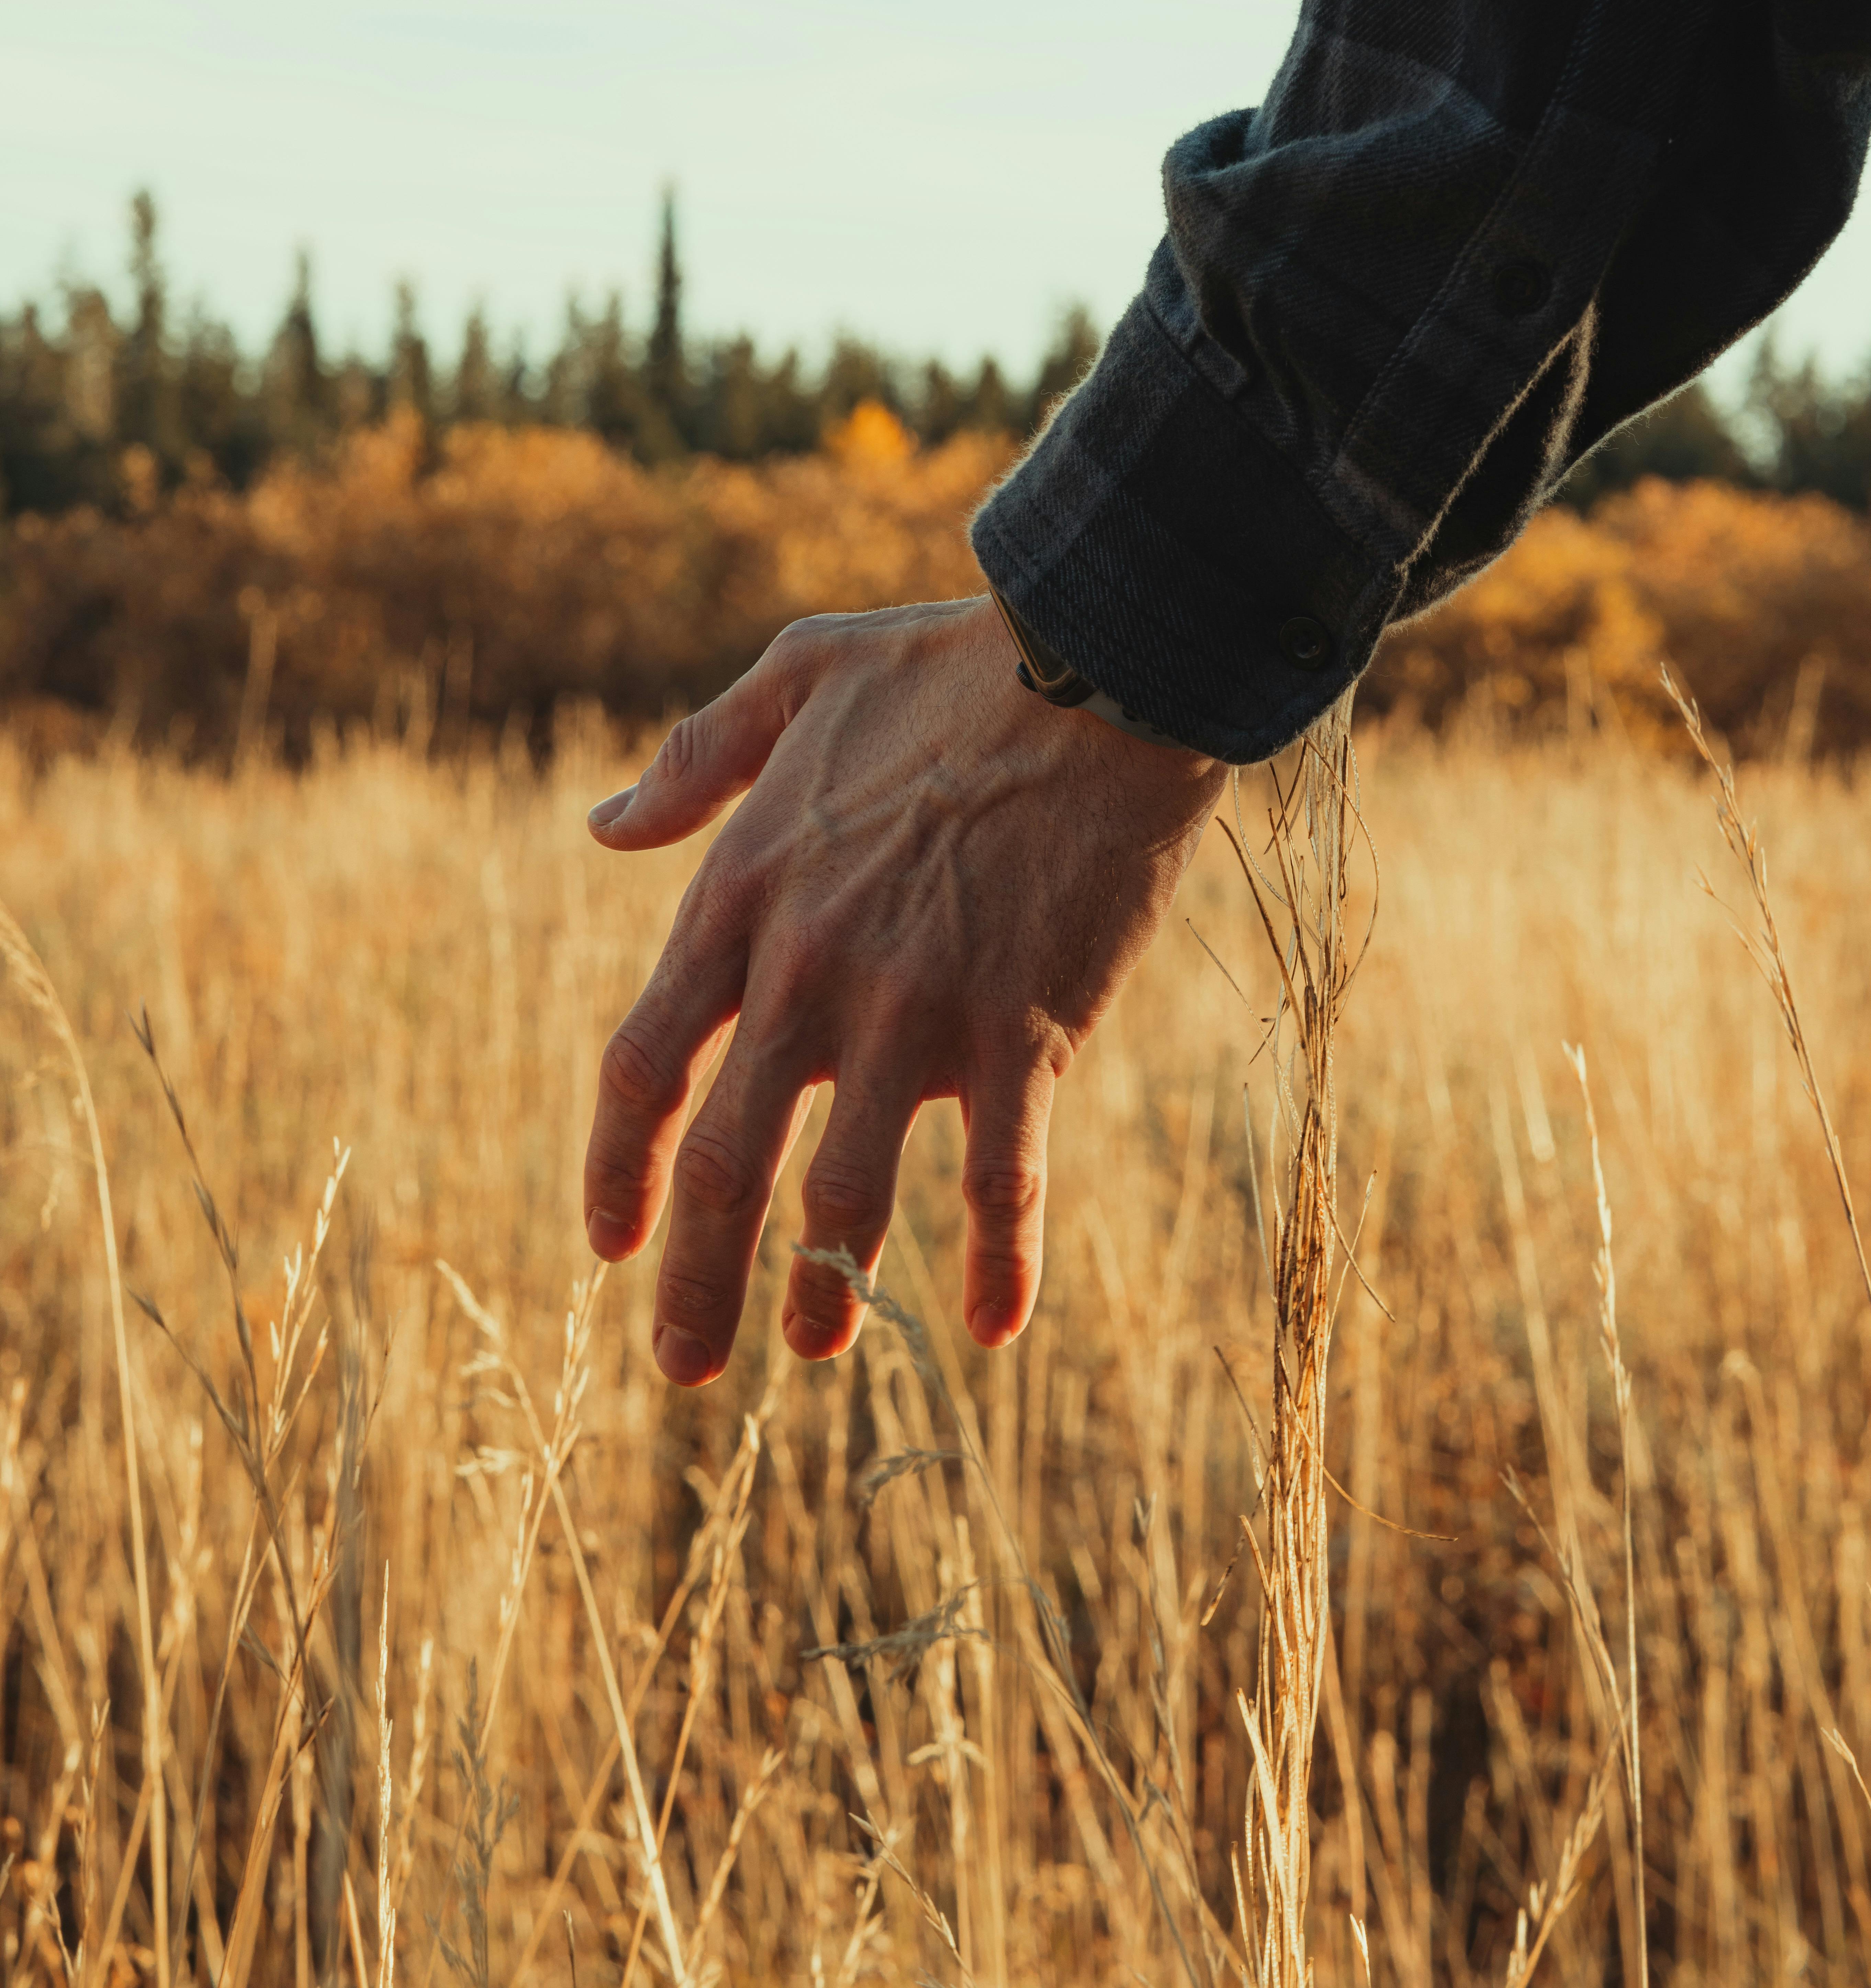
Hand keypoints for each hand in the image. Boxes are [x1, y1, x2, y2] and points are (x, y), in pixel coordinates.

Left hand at [582, 594, 1225, 1382]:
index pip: (641, 1066)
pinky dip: (998, 1263)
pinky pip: (1004, 1179)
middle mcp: (812, 973)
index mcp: (745, 898)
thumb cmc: (951, 668)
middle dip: (697, 1281)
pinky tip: (995, 1327)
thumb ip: (696, 760)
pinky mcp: (1022, 1033)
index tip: (610, 1243)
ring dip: (828, 1289)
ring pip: (846, 1194)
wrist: (1099, 672)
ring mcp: (916, 1012)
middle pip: (724, 1164)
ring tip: (818, 1347)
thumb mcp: (798, 678)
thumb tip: (605, 823)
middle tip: (682, 1367)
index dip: (616, 1169)